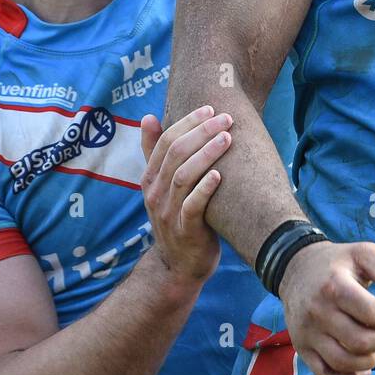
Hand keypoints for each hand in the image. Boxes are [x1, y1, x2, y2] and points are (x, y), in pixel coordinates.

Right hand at [138, 106, 231, 285]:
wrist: (179, 265)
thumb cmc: (178, 217)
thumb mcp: (162, 186)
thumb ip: (155, 153)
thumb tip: (148, 117)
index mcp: (150, 179)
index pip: (165, 141)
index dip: (187, 122)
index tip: (210, 109)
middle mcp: (155, 194)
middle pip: (175, 154)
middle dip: (201, 132)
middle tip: (225, 119)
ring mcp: (168, 213)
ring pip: (183, 176)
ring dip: (206, 154)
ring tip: (227, 138)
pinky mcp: (185, 231)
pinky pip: (193, 206)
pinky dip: (205, 188)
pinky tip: (220, 175)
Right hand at [278, 240, 374, 374]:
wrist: (296, 269)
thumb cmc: (337, 263)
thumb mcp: (362, 253)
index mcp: (334, 286)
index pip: (371, 313)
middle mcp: (317, 312)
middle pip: (360, 342)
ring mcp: (307, 333)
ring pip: (344, 362)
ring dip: (370, 360)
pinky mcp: (302, 347)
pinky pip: (326, 374)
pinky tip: (363, 366)